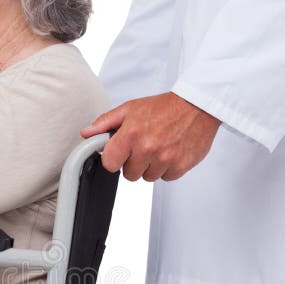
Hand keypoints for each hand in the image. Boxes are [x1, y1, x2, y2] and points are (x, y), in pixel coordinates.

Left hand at [82, 92, 220, 181]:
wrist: (197, 106)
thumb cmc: (164, 107)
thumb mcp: (130, 109)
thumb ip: (106, 122)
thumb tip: (86, 133)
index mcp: (131, 134)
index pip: (110, 164)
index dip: (114, 159)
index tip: (121, 153)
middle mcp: (148, 148)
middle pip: (130, 175)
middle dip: (134, 163)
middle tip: (144, 147)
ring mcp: (165, 158)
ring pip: (148, 177)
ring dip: (151, 166)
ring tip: (159, 147)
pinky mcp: (181, 166)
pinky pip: (166, 177)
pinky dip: (168, 168)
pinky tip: (170, 152)